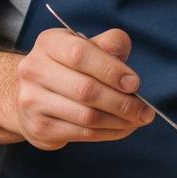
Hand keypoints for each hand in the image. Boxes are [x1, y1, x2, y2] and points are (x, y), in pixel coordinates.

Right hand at [15, 25, 154, 149]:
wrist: (31, 94)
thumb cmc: (69, 67)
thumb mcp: (86, 46)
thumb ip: (108, 44)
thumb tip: (126, 67)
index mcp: (49, 43)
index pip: (81, 54)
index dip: (111, 70)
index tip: (134, 83)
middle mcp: (34, 70)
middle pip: (85, 90)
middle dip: (122, 102)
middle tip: (145, 110)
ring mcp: (33, 101)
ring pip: (86, 116)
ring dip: (120, 121)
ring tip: (138, 119)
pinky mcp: (39, 127)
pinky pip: (82, 134)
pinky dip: (109, 133)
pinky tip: (123, 128)